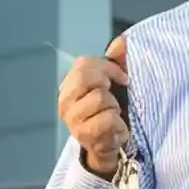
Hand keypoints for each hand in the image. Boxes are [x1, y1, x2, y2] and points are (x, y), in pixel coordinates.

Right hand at [56, 35, 130, 178]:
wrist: (109, 146)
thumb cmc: (110, 111)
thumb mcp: (114, 84)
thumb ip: (116, 62)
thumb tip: (122, 42)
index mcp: (69, 84)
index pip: (84, 63)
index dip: (108, 68)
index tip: (123, 78)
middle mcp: (65, 100)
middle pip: (87, 77)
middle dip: (109, 84)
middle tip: (116, 96)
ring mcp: (72, 118)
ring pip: (100, 98)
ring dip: (115, 107)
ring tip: (114, 115)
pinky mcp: (84, 134)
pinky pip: (108, 118)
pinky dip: (119, 123)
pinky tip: (116, 128)